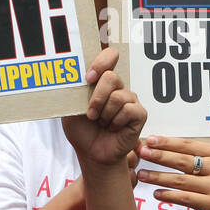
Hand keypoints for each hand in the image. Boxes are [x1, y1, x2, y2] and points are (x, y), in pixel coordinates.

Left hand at [62, 47, 146, 167]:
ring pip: (118, 96)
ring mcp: (130, 99)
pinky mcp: (139, 113)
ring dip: (104, 115)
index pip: (110, 56)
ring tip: (102, 123)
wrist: (92, 153)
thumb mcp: (70, 109)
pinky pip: (128, 110)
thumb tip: (70, 76)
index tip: (88, 78)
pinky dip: (116, 122)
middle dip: (96, 98)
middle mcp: (118, 87)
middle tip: (91, 115)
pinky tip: (113, 128)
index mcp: (101, 81)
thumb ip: (72, 91)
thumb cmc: (82, 131)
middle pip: (111, 77)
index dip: (101, 62)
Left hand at [137, 137, 209, 209]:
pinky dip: (168, 195)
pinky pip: (185, 198)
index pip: (188, 145)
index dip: (167, 142)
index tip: (149, 140)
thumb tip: (158, 145)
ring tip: (141, 175)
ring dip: (158, 177)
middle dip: (159, 156)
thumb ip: (190, 156)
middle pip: (183, 161)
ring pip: (181, 180)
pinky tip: (155, 193)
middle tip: (142, 153)